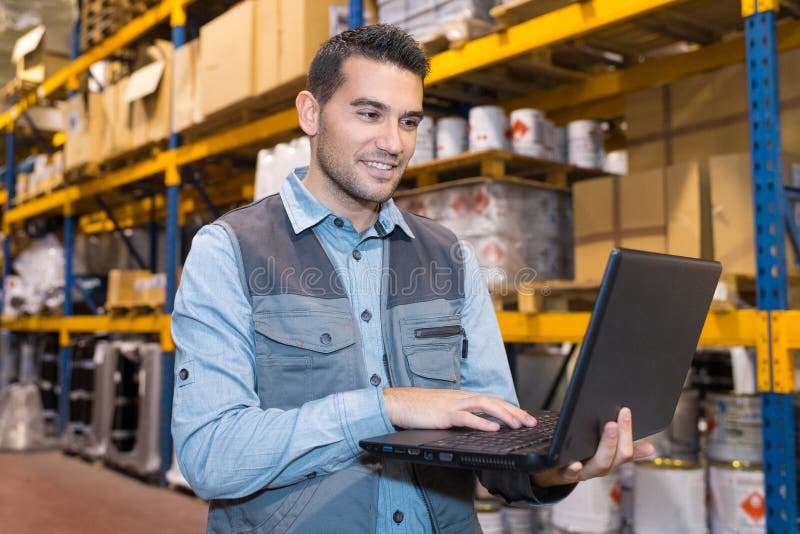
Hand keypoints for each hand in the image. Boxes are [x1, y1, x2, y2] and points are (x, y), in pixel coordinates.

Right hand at [382, 387, 536, 430]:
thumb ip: (460, 415)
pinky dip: (482, 423)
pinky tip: (494, 429)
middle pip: (493, 401)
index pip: (492, 401)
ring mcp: (453, 405)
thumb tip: (477, 425)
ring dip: (504, 415)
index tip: (525, 417)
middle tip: (531, 422)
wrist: (398, 403)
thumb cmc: (419, 408)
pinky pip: (466, 418)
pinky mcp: (444, 415)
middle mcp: (461, 398)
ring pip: (484, 405)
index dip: (510, 408)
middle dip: (514, 411)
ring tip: (518, 424)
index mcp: (462, 398)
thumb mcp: (444, 411)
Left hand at [531, 407, 653, 487]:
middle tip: (617, 419)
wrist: (553, 472)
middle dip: (617, 437)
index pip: (626, 451)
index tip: (626, 411)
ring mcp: (583, 472)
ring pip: (598, 465)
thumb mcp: (604, 451)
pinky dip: (573, 468)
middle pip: (614, 457)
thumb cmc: (581, 455)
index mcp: (609, 461)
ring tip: (608, 429)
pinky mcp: (564, 473)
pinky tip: (575, 462)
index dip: (628, 432)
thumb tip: (650, 448)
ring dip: (605, 447)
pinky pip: (570, 473)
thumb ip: (625, 448)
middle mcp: (599, 468)